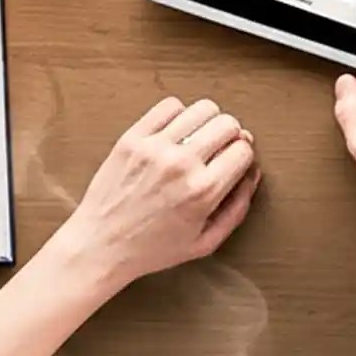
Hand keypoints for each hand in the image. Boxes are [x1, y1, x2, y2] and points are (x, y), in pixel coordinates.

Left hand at [56, 97, 261, 288]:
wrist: (102, 243)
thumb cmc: (152, 248)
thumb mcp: (205, 242)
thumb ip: (237, 209)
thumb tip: (253, 174)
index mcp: (203, 192)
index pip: (243, 149)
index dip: (244, 154)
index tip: (235, 160)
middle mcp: (181, 164)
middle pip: (227, 124)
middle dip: (231, 135)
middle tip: (220, 148)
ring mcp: (155, 148)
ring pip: (201, 109)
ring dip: (208, 121)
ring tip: (198, 138)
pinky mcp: (133, 138)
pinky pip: (168, 106)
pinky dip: (179, 114)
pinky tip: (175, 132)